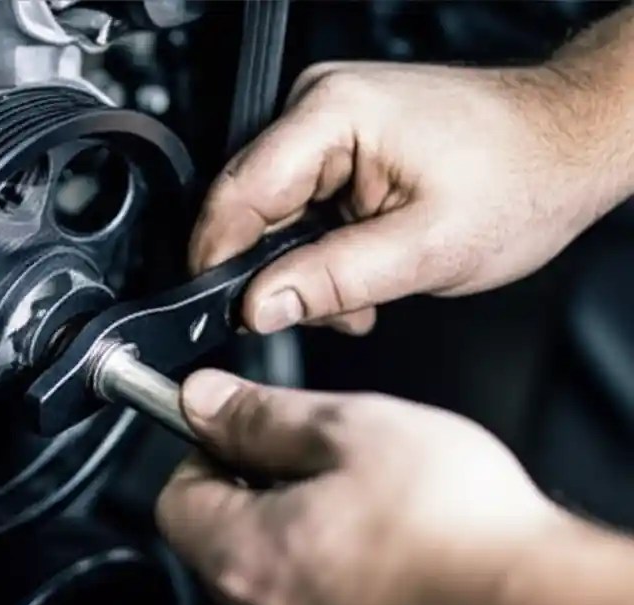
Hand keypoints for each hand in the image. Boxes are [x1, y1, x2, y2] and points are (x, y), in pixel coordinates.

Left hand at [155, 369, 569, 604]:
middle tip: (323, 458)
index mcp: (239, 554)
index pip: (174, 495)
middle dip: (258, 488)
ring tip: (368, 502)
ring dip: (300, 530)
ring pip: (270, 575)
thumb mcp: (346, 429)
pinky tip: (391, 549)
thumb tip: (203, 400)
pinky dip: (337, 575)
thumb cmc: (453, 526)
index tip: (248, 429)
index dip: (209, 450)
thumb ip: (259, 414)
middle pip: (219, 538)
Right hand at [193, 61, 632, 334]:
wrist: (570, 147)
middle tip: (326, 311)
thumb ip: (331, 280)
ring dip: (305, 267)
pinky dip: (322, 248)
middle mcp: (319, 106)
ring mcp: (328, 121)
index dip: (220, 260)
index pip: (237, 193)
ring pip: (274, 215)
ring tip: (360, 294)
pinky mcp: (340, 142)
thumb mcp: (424, 250)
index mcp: (331, 113)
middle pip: (251, 207)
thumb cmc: (524, 177)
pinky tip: (361, 269)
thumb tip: (258, 306)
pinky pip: (301, 206)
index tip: (225, 313)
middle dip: (277, 272)